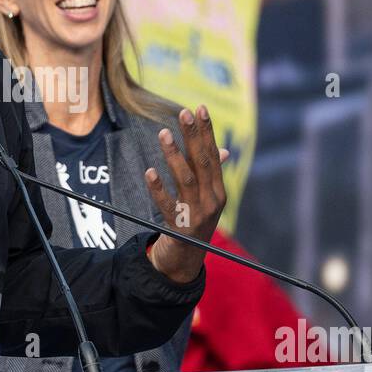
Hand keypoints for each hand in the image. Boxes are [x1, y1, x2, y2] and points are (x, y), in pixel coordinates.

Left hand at [143, 105, 228, 283]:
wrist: (185, 262)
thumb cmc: (192, 223)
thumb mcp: (205, 199)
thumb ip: (210, 174)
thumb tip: (221, 150)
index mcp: (218, 191)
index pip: (213, 155)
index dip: (207, 131)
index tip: (200, 108)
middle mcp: (212, 201)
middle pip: (203, 163)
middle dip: (194, 136)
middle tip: (184, 113)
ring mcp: (197, 215)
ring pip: (186, 180)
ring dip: (175, 155)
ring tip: (163, 134)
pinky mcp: (179, 228)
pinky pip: (167, 205)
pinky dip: (159, 188)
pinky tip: (149, 172)